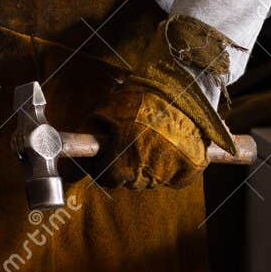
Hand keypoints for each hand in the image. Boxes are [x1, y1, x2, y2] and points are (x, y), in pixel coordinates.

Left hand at [88, 88, 208, 189]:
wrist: (180, 89)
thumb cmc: (140, 98)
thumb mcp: (106, 110)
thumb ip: (91, 131)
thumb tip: (78, 144)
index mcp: (124, 159)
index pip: (109, 179)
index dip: (104, 168)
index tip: (104, 159)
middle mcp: (148, 171)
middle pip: (131, 182)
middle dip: (125, 169)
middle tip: (128, 148)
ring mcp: (172, 171)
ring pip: (153, 180)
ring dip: (147, 169)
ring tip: (148, 145)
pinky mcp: (192, 168)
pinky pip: (176, 178)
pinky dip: (171, 170)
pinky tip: (167, 151)